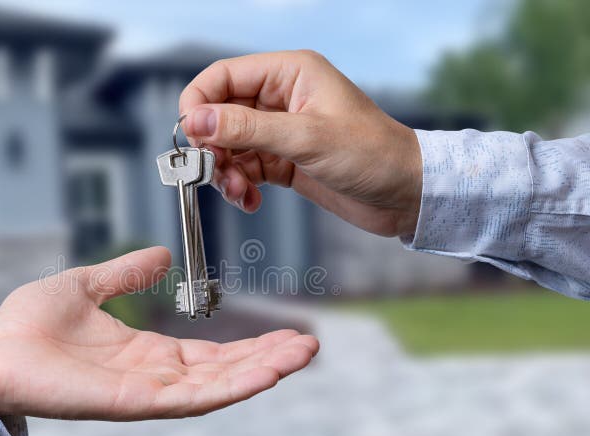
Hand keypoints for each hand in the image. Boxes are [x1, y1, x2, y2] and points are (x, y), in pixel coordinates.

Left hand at [0, 247, 318, 419]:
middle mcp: (154, 377)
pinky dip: (233, 386)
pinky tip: (265, 372)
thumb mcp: (89, 286)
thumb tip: (161, 257)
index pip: (211, 353)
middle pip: (225, 371)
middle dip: (268, 359)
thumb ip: (128, 273)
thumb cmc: (31, 324)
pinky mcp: (134, 402)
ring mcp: (147, 393)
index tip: (285, 331)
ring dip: (262, 371)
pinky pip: (192, 398)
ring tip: (303, 354)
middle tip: (310, 344)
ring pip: (218, 386)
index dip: (249, 344)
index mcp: (147, 353)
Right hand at [179, 50, 422, 236]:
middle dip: (213, 146)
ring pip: (230, 145)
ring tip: (238, 192)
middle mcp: (281, 98)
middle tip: (215, 172)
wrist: (406, 194)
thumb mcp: (306, 139)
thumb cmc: (372, 154)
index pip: (224, 76)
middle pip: (221, 114)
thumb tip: (195, 120)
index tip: (190, 136)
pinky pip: (245, 168)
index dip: (199, 103)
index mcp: (290, 73)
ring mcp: (281, 130)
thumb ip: (247, 128)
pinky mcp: (283, 160)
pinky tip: (250, 200)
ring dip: (225, 171)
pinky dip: (240, 185)